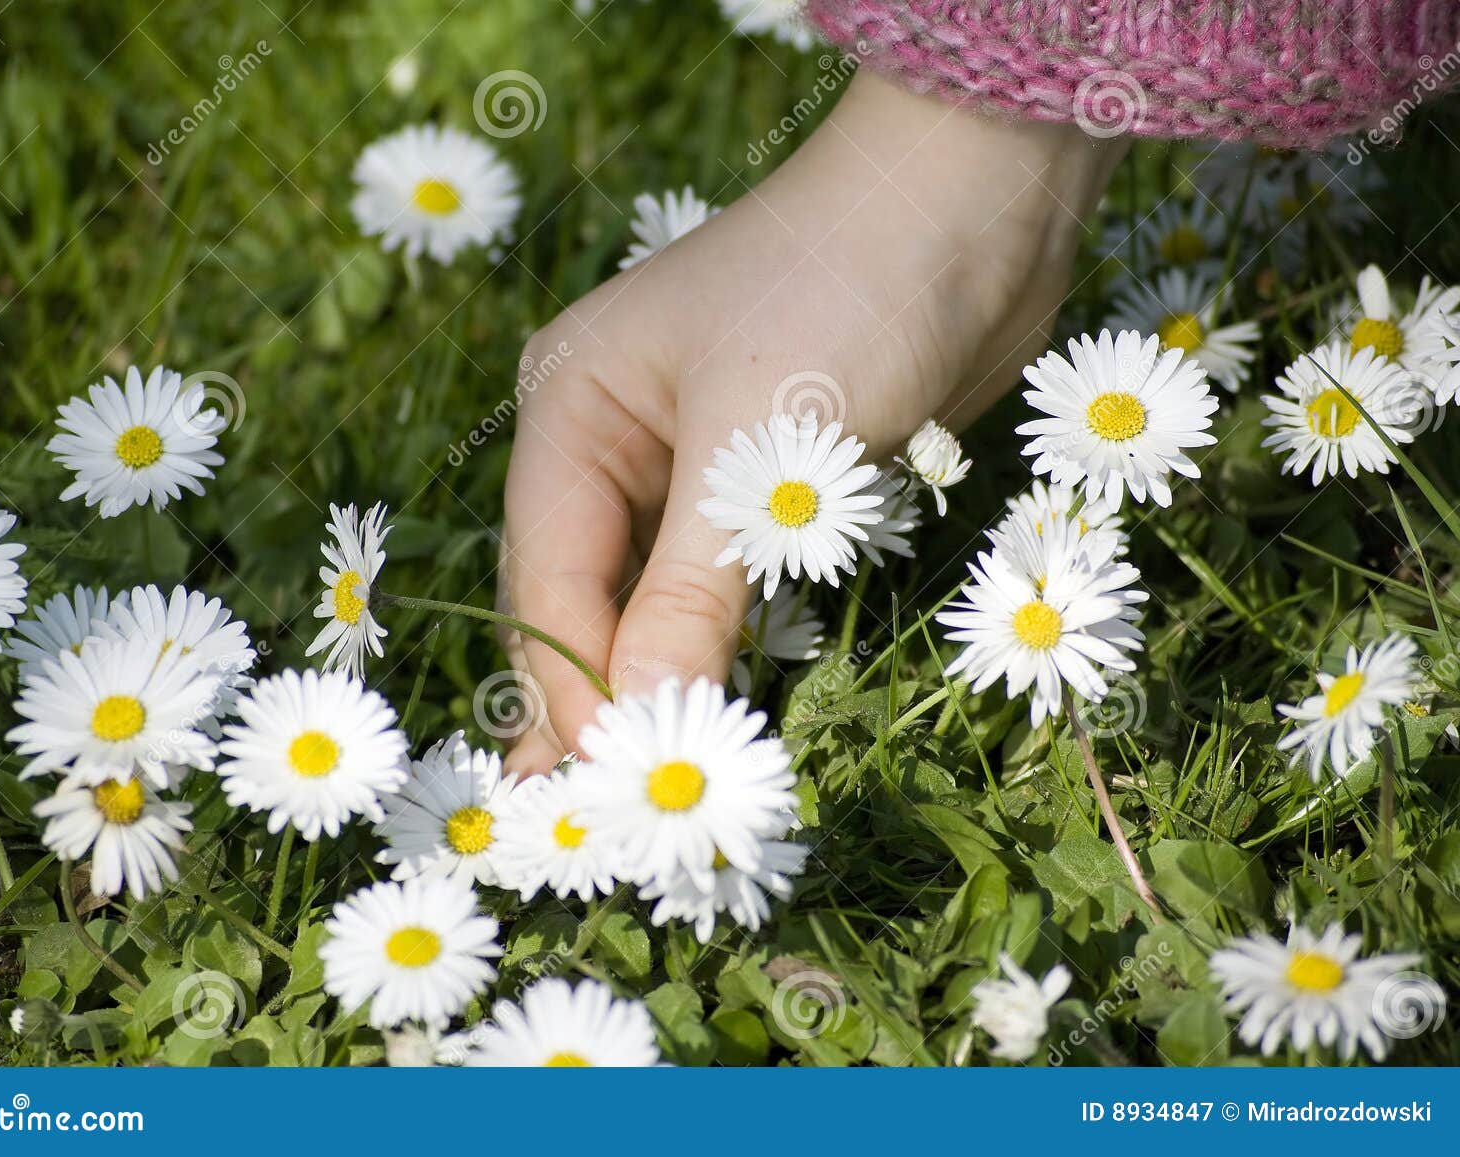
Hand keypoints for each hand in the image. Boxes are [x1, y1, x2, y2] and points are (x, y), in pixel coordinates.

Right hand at [500, 71, 1123, 774]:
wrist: (984, 196)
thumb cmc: (852, 292)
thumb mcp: (762, 455)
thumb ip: (694, 594)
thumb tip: (643, 726)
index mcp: (570, 410)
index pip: (550, 579)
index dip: (576, 687)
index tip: (617, 785)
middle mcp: (614, 441)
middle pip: (588, 597)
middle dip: (607, 697)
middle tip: (621, 815)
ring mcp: (693, 464)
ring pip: (658, 600)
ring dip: (669, 682)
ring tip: (665, 790)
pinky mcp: (771, 484)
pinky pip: (731, 584)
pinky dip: (732, 647)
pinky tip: (732, 714)